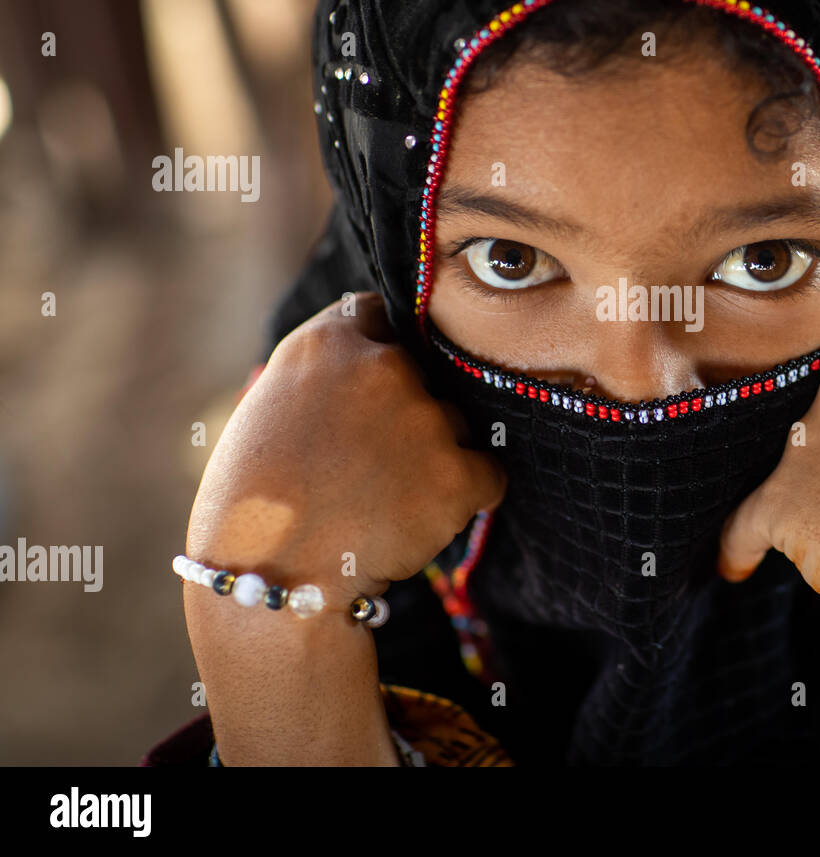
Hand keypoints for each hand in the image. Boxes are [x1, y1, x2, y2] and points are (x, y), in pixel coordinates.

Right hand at [186, 291, 506, 604]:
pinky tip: (417, 519)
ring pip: (456, 426)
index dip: (381, 353)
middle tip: (368, 466)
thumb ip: (326, 373)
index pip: (381, 317)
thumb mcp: (267, 408)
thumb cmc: (253, 504)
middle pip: (425, 377)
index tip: (372, 389)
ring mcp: (425, 418)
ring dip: (434, 458)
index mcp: (325, 343)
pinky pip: (488, 475)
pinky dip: (465, 498)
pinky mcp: (457, 472)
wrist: (269, 581)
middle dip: (408, 414)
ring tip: (380, 501)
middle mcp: (383, 367)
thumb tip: (382, 356)